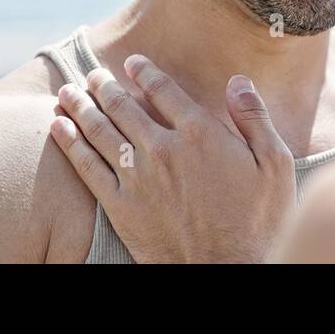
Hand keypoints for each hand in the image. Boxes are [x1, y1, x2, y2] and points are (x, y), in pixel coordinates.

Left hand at [49, 56, 295, 262]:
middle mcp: (163, 149)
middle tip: (93, 74)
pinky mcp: (120, 206)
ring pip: (100, 130)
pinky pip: (87, 166)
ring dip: (81, 106)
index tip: (133, 63)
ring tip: (69, 90)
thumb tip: (238, 81)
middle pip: (124, 106)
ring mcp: (138, 178)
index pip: (163, 90)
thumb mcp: (275, 165)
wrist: (228, 270)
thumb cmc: (258, 221)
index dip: (145, 72)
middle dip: (105, 85)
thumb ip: (254, 118)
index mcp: (200, 133)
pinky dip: (70, 142)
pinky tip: (59, 126)